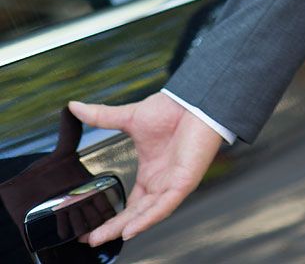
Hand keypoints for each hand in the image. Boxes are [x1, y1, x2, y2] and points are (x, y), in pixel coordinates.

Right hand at [68, 93, 222, 246]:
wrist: (195, 99)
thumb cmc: (170, 109)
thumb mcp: (129, 117)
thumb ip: (102, 117)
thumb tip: (75, 106)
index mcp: (150, 173)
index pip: (128, 204)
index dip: (110, 217)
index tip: (88, 227)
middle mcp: (160, 183)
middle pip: (134, 215)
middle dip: (111, 228)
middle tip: (90, 239)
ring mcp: (172, 184)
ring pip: (146, 214)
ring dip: (125, 227)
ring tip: (102, 237)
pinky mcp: (184, 182)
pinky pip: (164, 206)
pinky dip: (148, 218)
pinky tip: (131, 228)